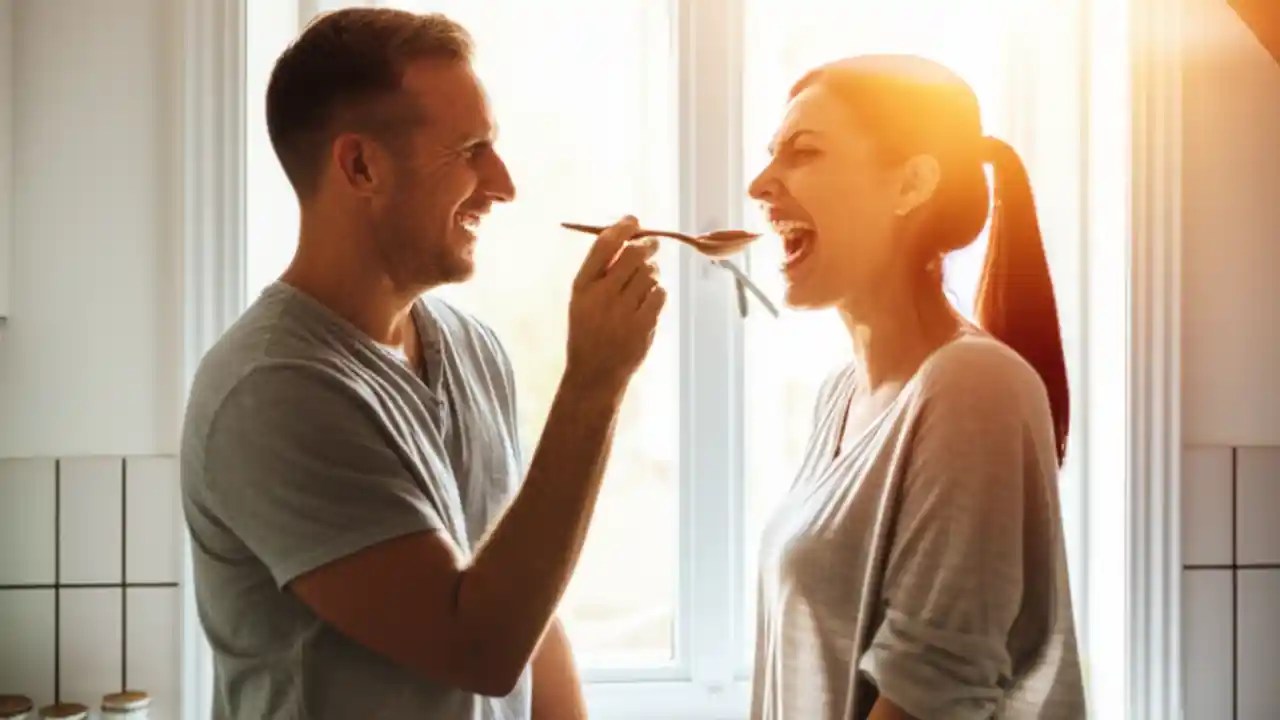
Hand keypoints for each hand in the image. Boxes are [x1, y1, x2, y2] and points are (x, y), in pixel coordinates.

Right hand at [565, 215, 666, 390]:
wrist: (595, 372)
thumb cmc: (589, 330)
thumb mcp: (582, 299)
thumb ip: (600, 271)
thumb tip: (628, 239)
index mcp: (583, 286)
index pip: (604, 245)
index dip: (622, 228)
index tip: (633, 221)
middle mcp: (602, 295)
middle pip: (633, 254)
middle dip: (647, 246)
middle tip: (652, 245)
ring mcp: (624, 311)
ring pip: (650, 274)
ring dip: (652, 273)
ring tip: (644, 284)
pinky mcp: (643, 325)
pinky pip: (660, 294)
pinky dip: (658, 293)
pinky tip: (648, 302)